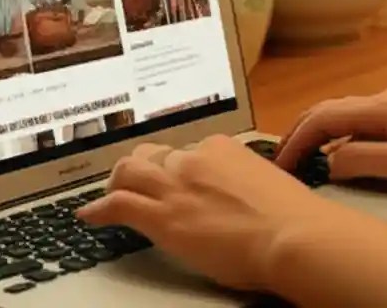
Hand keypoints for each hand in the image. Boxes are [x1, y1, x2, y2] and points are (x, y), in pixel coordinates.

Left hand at [76, 135, 340, 291]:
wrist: (296, 238)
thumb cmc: (296, 220)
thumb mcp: (269, 183)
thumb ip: (245, 179)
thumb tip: (242, 192)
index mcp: (220, 148)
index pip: (184, 151)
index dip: (173, 167)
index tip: (172, 177)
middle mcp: (192, 160)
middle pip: (150, 155)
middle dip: (140, 168)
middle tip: (135, 183)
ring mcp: (174, 186)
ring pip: (127, 172)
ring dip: (116, 183)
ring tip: (109, 195)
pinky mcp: (162, 215)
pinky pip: (118, 205)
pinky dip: (98, 209)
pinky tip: (90, 216)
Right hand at [275, 88, 386, 185]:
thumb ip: (364, 161)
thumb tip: (327, 164)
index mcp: (381, 109)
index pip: (321, 118)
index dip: (296, 140)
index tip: (280, 164)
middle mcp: (383, 101)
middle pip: (326, 111)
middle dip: (298, 133)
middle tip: (282, 159)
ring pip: (342, 116)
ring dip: (316, 134)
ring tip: (302, 158)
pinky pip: (358, 124)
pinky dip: (337, 137)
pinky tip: (339, 155)